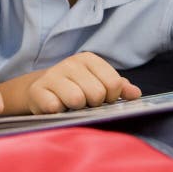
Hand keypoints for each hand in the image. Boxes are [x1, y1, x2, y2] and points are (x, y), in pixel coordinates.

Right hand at [27, 52, 141, 113]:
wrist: (39, 89)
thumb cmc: (74, 88)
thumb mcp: (97, 82)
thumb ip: (119, 87)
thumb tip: (135, 94)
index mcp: (88, 59)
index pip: (114, 83)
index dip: (111, 98)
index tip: (102, 99)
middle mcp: (70, 63)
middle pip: (97, 94)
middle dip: (93, 104)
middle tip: (84, 103)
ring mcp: (52, 75)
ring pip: (77, 100)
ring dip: (76, 109)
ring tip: (70, 105)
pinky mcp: (37, 90)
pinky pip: (55, 107)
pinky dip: (58, 111)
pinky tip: (56, 107)